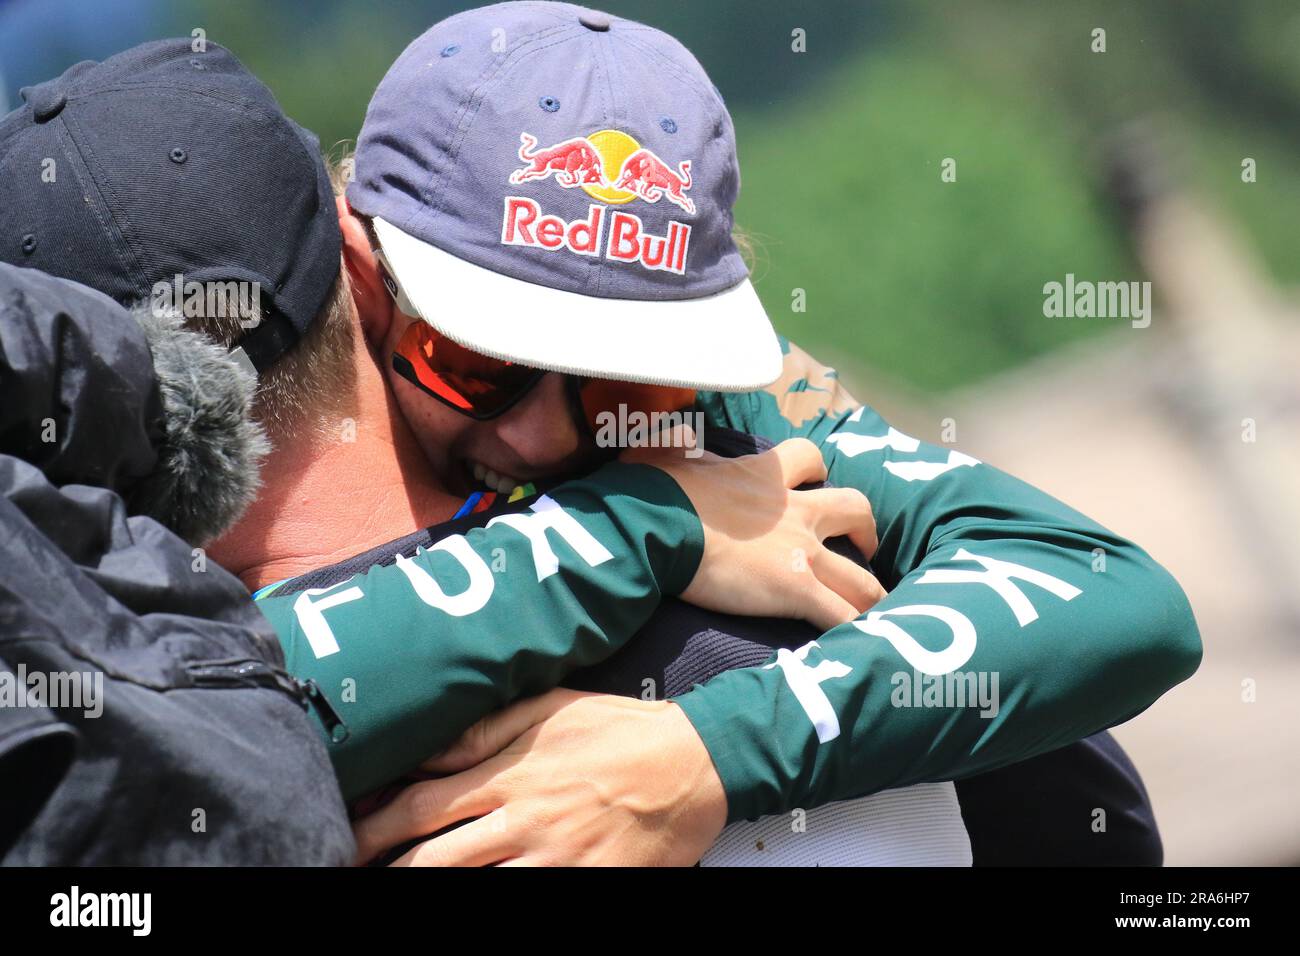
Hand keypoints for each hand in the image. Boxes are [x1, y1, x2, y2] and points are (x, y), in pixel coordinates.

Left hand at [353, 689, 725, 866]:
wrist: (696, 762)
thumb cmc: (620, 729)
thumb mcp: (550, 707)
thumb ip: (485, 728)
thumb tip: (430, 745)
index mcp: (510, 774)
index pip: (421, 805)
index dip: (374, 826)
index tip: (346, 836)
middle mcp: (524, 820)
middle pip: (434, 861)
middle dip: (388, 870)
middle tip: (352, 870)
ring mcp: (556, 859)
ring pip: (475, 888)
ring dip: (435, 891)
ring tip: (402, 890)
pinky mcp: (589, 883)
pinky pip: (533, 900)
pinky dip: (499, 901)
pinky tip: (484, 896)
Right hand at [624, 432, 884, 631]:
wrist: (659, 523)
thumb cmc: (659, 490)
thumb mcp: (674, 455)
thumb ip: (683, 446)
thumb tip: (667, 436)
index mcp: (767, 474)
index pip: (807, 457)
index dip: (816, 471)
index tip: (814, 483)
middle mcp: (795, 510)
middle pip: (856, 510)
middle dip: (865, 530)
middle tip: (861, 547)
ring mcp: (801, 551)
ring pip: (859, 577)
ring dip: (871, 596)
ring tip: (872, 613)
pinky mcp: (795, 588)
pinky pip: (840, 615)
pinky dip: (854, 632)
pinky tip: (857, 649)